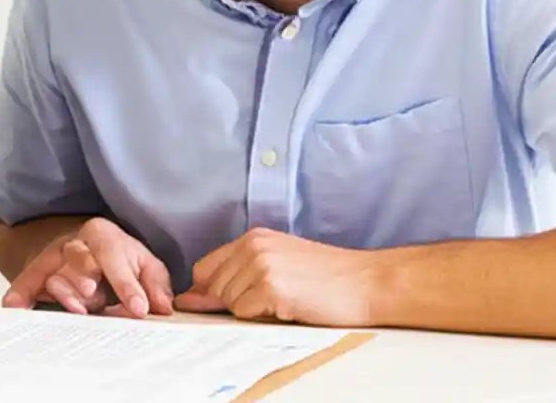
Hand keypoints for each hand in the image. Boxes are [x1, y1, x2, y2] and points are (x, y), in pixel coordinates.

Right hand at [3, 217, 173, 317]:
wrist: (89, 253)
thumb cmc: (121, 261)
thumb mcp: (146, 266)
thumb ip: (156, 285)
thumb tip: (162, 306)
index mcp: (102, 235)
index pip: (113, 254)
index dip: (127, 284)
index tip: (139, 309)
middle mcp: (75, 245)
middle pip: (77, 256)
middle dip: (85, 275)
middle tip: (94, 294)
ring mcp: (54, 262)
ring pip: (54, 273)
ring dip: (64, 293)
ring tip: (77, 310)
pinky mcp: (39, 278)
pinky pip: (28, 283)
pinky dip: (20, 294)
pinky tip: (13, 307)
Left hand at [174, 228, 378, 326]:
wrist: (366, 282)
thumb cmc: (328, 276)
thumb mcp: (280, 262)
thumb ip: (236, 275)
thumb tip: (189, 298)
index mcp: (254, 238)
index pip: (205, 267)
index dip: (212, 289)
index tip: (234, 298)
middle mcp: (253, 247)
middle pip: (214, 288)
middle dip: (235, 301)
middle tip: (273, 298)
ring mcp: (261, 265)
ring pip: (228, 302)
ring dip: (252, 309)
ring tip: (284, 300)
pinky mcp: (271, 287)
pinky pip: (244, 313)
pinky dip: (263, 317)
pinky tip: (289, 306)